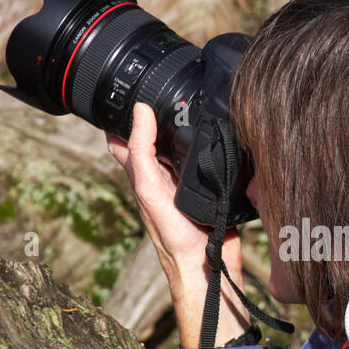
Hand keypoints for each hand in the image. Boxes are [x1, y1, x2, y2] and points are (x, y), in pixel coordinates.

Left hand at [107, 103, 248, 348]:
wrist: (210, 265)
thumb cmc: (175, 238)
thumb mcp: (151, 190)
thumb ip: (143, 153)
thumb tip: (139, 111)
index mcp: (144, 173)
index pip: (126, 136)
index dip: (122, 113)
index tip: (128, 86)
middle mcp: (165, 173)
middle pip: (160, 134)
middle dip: (163, 111)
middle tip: (171, 83)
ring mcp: (189, 180)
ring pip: (188, 143)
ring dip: (193, 125)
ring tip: (200, 98)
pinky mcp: (214, 185)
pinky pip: (214, 158)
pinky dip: (217, 144)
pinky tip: (226, 131)